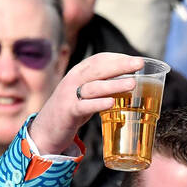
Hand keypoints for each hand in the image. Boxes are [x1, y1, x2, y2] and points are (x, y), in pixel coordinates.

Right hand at [28, 52, 144, 156]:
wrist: (46, 129)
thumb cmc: (72, 109)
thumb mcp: (86, 94)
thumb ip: (102, 86)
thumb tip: (131, 81)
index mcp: (79, 73)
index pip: (98, 59)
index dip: (117, 57)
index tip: (135, 60)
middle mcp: (73, 80)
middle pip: (97, 69)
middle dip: (119, 65)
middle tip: (139, 63)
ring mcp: (69, 95)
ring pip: (93, 87)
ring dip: (113, 84)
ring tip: (132, 83)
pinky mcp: (68, 112)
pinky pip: (84, 106)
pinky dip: (98, 104)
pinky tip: (112, 102)